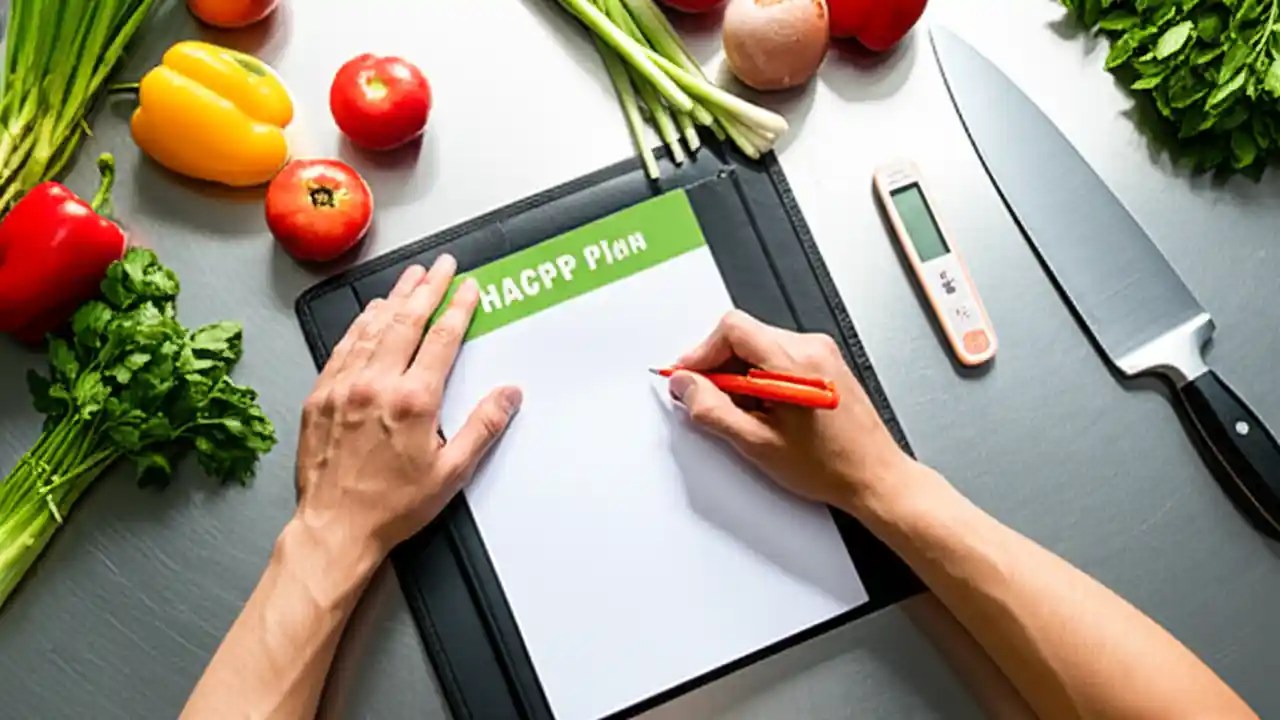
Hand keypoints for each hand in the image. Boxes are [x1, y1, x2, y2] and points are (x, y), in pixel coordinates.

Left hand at [295, 256, 521, 557]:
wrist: (335, 527)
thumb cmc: (392, 506)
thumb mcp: (451, 471)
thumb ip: (483, 426)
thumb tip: (509, 394)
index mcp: (413, 401)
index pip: (441, 339)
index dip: (458, 308)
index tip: (468, 288)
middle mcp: (376, 385)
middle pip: (406, 321)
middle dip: (427, 289)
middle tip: (441, 266)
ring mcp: (343, 387)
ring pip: (372, 328)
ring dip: (394, 299)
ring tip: (410, 279)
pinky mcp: (320, 396)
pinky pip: (343, 347)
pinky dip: (360, 325)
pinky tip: (370, 315)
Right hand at [670, 310, 915, 513]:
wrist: (873, 476)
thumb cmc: (831, 465)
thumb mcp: (757, 444)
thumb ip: (712, 410)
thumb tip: (686, 386)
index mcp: (795, 362)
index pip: (732, 329)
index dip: (701, 352)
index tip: (688, 376)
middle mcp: (812, 348)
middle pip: (744, 335)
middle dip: (718, 365)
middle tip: (710, 399)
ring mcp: (822, 352)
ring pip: (758, 345)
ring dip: (739, 373)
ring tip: (746, 412)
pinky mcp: (825, 361)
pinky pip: (777, 355)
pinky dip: (759, 376)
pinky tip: (765, 409)